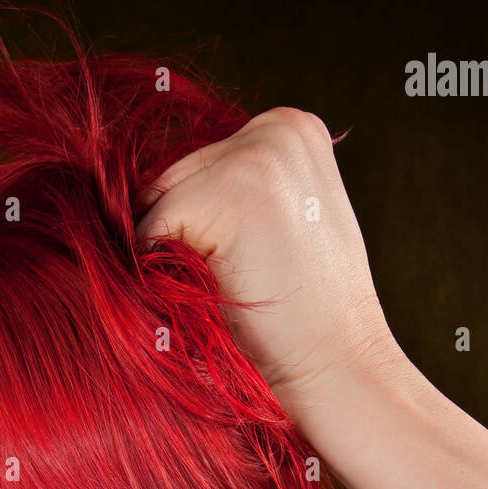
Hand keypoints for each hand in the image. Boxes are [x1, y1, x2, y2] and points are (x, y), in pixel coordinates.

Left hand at [135, 107, 402, 426]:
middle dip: (184, 232)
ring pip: (162, 199)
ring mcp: (255, 153)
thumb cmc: (306, 312)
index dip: (202, 222)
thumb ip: (243, 190)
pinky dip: (160, 267)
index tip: (248, 261)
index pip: (201, 163)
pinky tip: (219, 289)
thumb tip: (156, 189)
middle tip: (237, 279)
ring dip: (175, 250)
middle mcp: (277, 126)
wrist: (337, 363)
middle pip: (176, 174)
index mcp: (295, 126)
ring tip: (233, 284)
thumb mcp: (289, 222)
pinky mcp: (227, 188)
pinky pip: (150, 226)